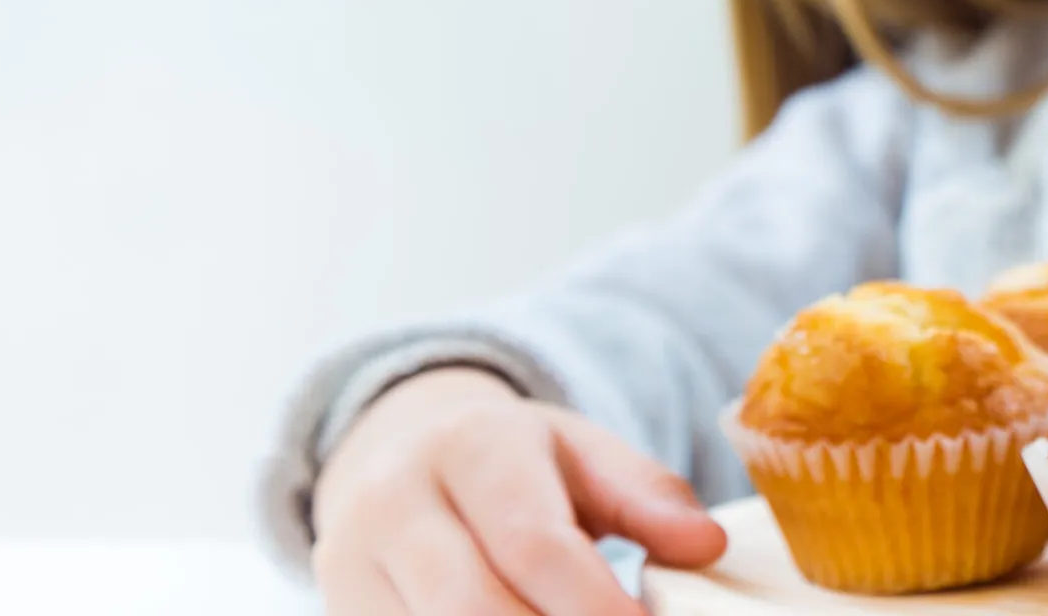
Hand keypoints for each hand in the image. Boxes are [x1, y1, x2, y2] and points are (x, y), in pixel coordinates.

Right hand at [312, 368, 727, 614]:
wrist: (394, 452)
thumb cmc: (512, 462)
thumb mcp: (582, 453)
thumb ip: (646, 496)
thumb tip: (705, 545)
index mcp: (471, 447)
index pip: (534, 542)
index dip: (597, 606)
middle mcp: (394, 505)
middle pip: (473, 607)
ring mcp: (351, 567)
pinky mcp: (341, 610)